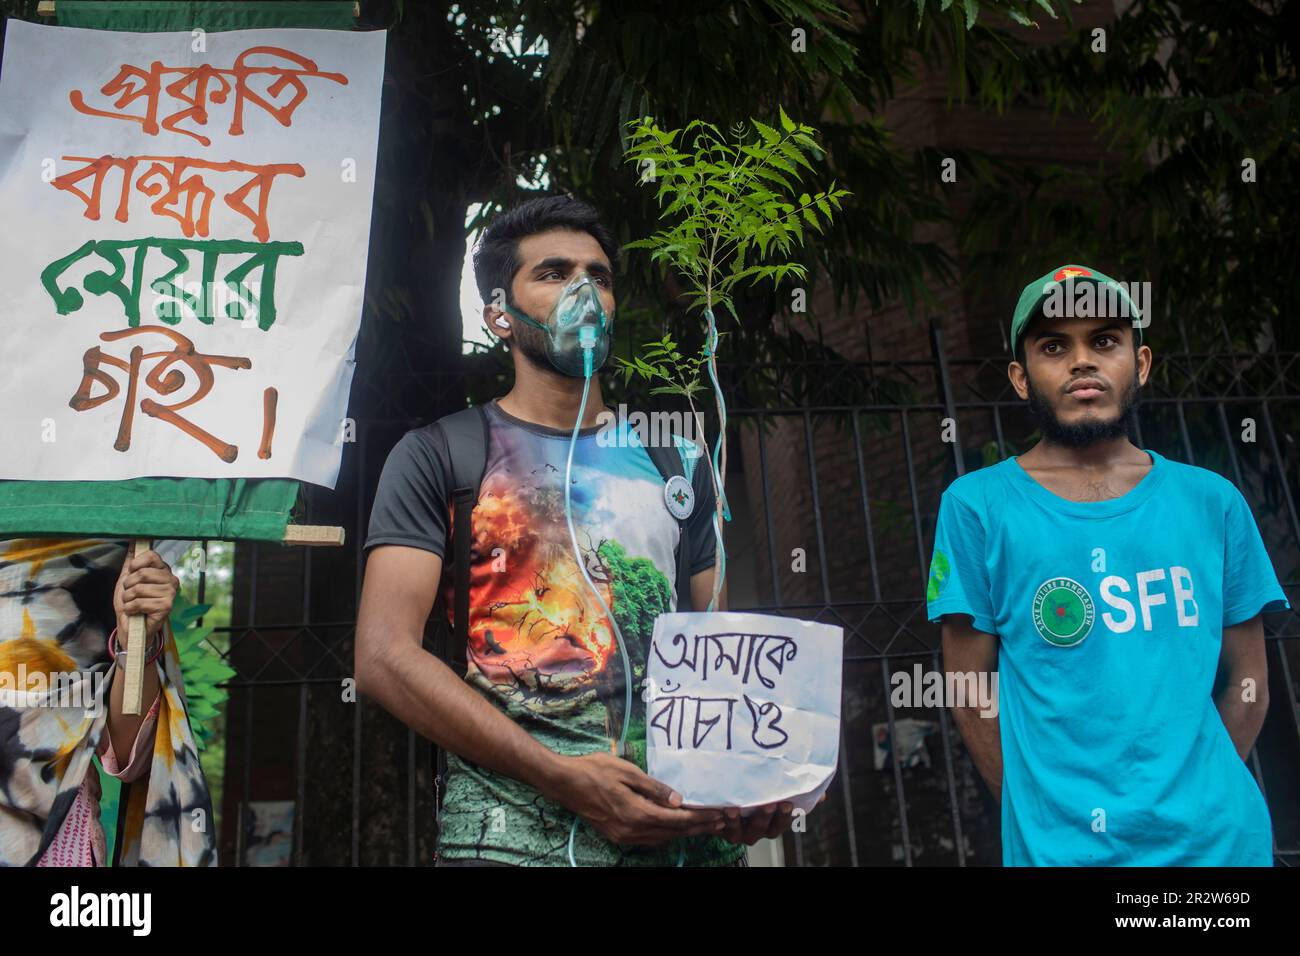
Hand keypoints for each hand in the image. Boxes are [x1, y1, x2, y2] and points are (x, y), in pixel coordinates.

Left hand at [113, 545, 179, 645]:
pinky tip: (135, 611)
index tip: (131, 572)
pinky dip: (131, 608)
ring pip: (139, 589)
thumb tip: (133, 539)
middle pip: (142, 573)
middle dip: (128, 585)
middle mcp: (171, 580)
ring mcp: (170, 593)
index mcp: (163, 570)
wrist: (131, 627)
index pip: (152, 556)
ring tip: (132, 604)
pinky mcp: (166, 607)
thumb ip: (132, 559)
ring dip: (128, 599)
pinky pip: (139, 602)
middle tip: (130, 594)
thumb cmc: (131, 601)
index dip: (136, 564)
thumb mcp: (128, 578)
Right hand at [555, 751, 727, 846]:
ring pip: (662, 838)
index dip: (700, 818)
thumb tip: (679, 800)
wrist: (564, 783)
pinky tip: (675, 827)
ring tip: (705, 825)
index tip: (719, 815)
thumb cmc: (594, 770)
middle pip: (674, 832)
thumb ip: (654, 788)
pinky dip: (666, 834)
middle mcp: (633, 830)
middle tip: (721, 823)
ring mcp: (625, 836)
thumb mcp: (627, 772)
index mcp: (637, 813)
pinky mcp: (618, 836)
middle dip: (699, 828)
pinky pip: (649, 839)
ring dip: (684, 832)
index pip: (677, 819)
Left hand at [718, 792, 827, 845]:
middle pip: (762, 829)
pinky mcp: (718, 828)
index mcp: (770, 823)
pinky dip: (718, 820)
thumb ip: (797, 792)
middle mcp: (755, 831)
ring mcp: (736, 832)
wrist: (721, 803)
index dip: (784, 816)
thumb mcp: (774, 792)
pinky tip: (719, 809)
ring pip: (737, 832)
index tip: (787, 803)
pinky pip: (718, 828)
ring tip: (734, 809)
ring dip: (736, 822)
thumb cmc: (755, 796)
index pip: (781, 823)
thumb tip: (823, 796)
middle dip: (765, 817)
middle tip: (769, 804)